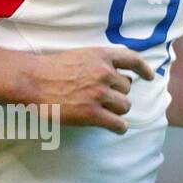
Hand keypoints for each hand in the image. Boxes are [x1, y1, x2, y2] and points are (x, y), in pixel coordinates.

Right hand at [24, 46, 153, 133]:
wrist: (32, 81)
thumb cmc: (51, 69)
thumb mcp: (80, 55)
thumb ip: (99, 62)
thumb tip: (117, 76)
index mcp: (102, 56)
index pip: (133, 60)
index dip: (144, 69)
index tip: (149, 77)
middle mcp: (104, 73)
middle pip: (127, 88)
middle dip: (118, 93)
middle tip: (102, 98)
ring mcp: (99, 94)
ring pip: (124, 106)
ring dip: (117, 110)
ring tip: (103, 111)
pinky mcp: (92, 113)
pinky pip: (118, 124)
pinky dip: (119, 127)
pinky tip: (116, 127)